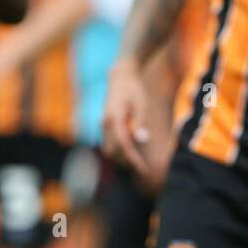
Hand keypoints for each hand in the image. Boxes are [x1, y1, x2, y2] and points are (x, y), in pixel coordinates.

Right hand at [101, 59, 157, 183]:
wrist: (120, 78)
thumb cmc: (134, 90)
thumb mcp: (141, 104)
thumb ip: (140, 122)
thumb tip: (141, 140)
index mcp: (114, 118)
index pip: (123, 144)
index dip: (133, 159)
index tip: (144, 169)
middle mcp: (105, 124)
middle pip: (113, 151)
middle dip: (127, 161)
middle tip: (143, 166)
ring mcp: (103, 125)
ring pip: (109, 150)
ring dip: (122, 157)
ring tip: (139, 160)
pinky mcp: (105, 126)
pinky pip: (110, 144)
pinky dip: (119, 150)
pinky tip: (132, 150)